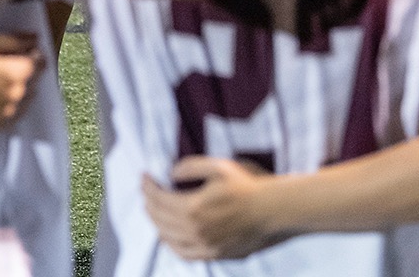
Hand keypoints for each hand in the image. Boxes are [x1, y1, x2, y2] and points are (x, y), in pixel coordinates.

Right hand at [0, 33, 39, 130]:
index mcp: (14, 74)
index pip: (39, 63)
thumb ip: (13, 41)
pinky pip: (16, 113)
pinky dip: (12, 105)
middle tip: (2, 67)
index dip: (32, 55)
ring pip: (27, 97)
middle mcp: (16, 95)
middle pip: (33, 80)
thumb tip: (35, 38)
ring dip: (20, 88)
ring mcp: (8, 113)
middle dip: (25, 72)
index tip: (21, 53)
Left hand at [142, 155, 279, 259]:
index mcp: (193, 207)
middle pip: (160, 219)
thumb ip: (192, 166)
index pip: (159, 198)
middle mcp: (195, 230)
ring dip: (157, 223)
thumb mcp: (220, 166)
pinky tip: (169, 237)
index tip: (144, 177)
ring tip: (154, 212)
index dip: (148, 186)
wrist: (274, 210)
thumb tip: (171, 173)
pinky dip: (171, 245)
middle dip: (149, 203)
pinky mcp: (214, 254)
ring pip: (168, 238)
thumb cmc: (249, 186)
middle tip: (147, 192)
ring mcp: (204, 245)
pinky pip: (184, 253)